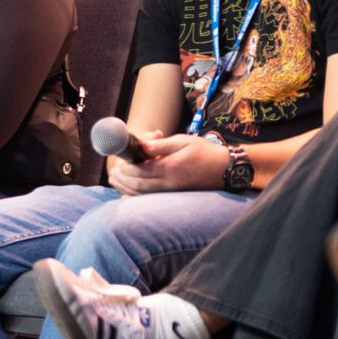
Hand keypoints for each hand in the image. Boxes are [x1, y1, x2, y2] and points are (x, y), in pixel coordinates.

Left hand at [108, 132, 228, 194]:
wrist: (225, 169)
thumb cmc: (204, 152)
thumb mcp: (184, 141)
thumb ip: (161, 145)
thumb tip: (142, 145)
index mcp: (170, 167)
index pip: (141, 169)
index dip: (127, 166)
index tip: (119, 160)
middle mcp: (169, 182)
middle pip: (138, 184)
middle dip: (123, 178)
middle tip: (113, 172)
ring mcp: (172, 191)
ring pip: (143, 194)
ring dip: (126, 188)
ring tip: (115, 181)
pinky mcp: (174, 195)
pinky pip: (151, 197)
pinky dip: (137, 195)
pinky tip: (129, 191)